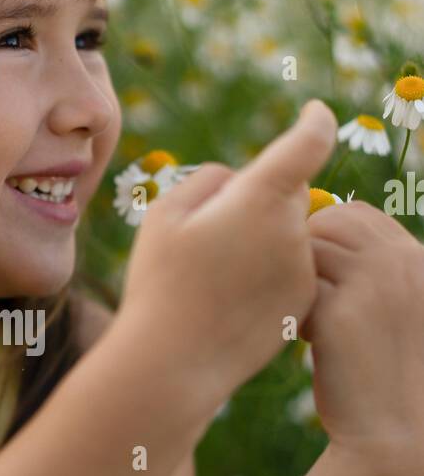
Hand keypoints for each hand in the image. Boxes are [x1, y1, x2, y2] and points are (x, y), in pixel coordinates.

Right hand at [119, 100, 335, 402]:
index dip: (316, 122)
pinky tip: (227, 302)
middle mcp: (293, 230)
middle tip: (207, 238)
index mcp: (260, 197)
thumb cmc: (160, 283)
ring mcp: (302, 269)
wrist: (173, 362)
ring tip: (211, 279)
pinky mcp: (302, 303)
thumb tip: (238, 181)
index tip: (316, 113)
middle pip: (288, 194)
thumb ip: (209, 180)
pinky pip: (289, 271)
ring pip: (287, 235)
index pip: (308, 143)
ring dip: (259, 241)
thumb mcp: (164, 214)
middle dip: (259, 200)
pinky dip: (265, 276)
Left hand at [303, 197, 423, 475]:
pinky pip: (295, 289)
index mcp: (419, 260)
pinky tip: (306, 341)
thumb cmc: (397, 379)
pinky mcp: (339, 313)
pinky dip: (293, 311)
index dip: (330, 236)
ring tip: (310, 321)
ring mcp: (371, 284)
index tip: (322, 272)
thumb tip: (324, 238)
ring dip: (299, 281)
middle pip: (329, 223)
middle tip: (305, 295)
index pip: (359, 215)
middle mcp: (400, 263)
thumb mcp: (404, 313)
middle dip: (308, 253)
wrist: (401, 438)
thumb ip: (378, 276)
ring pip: (307, 253)